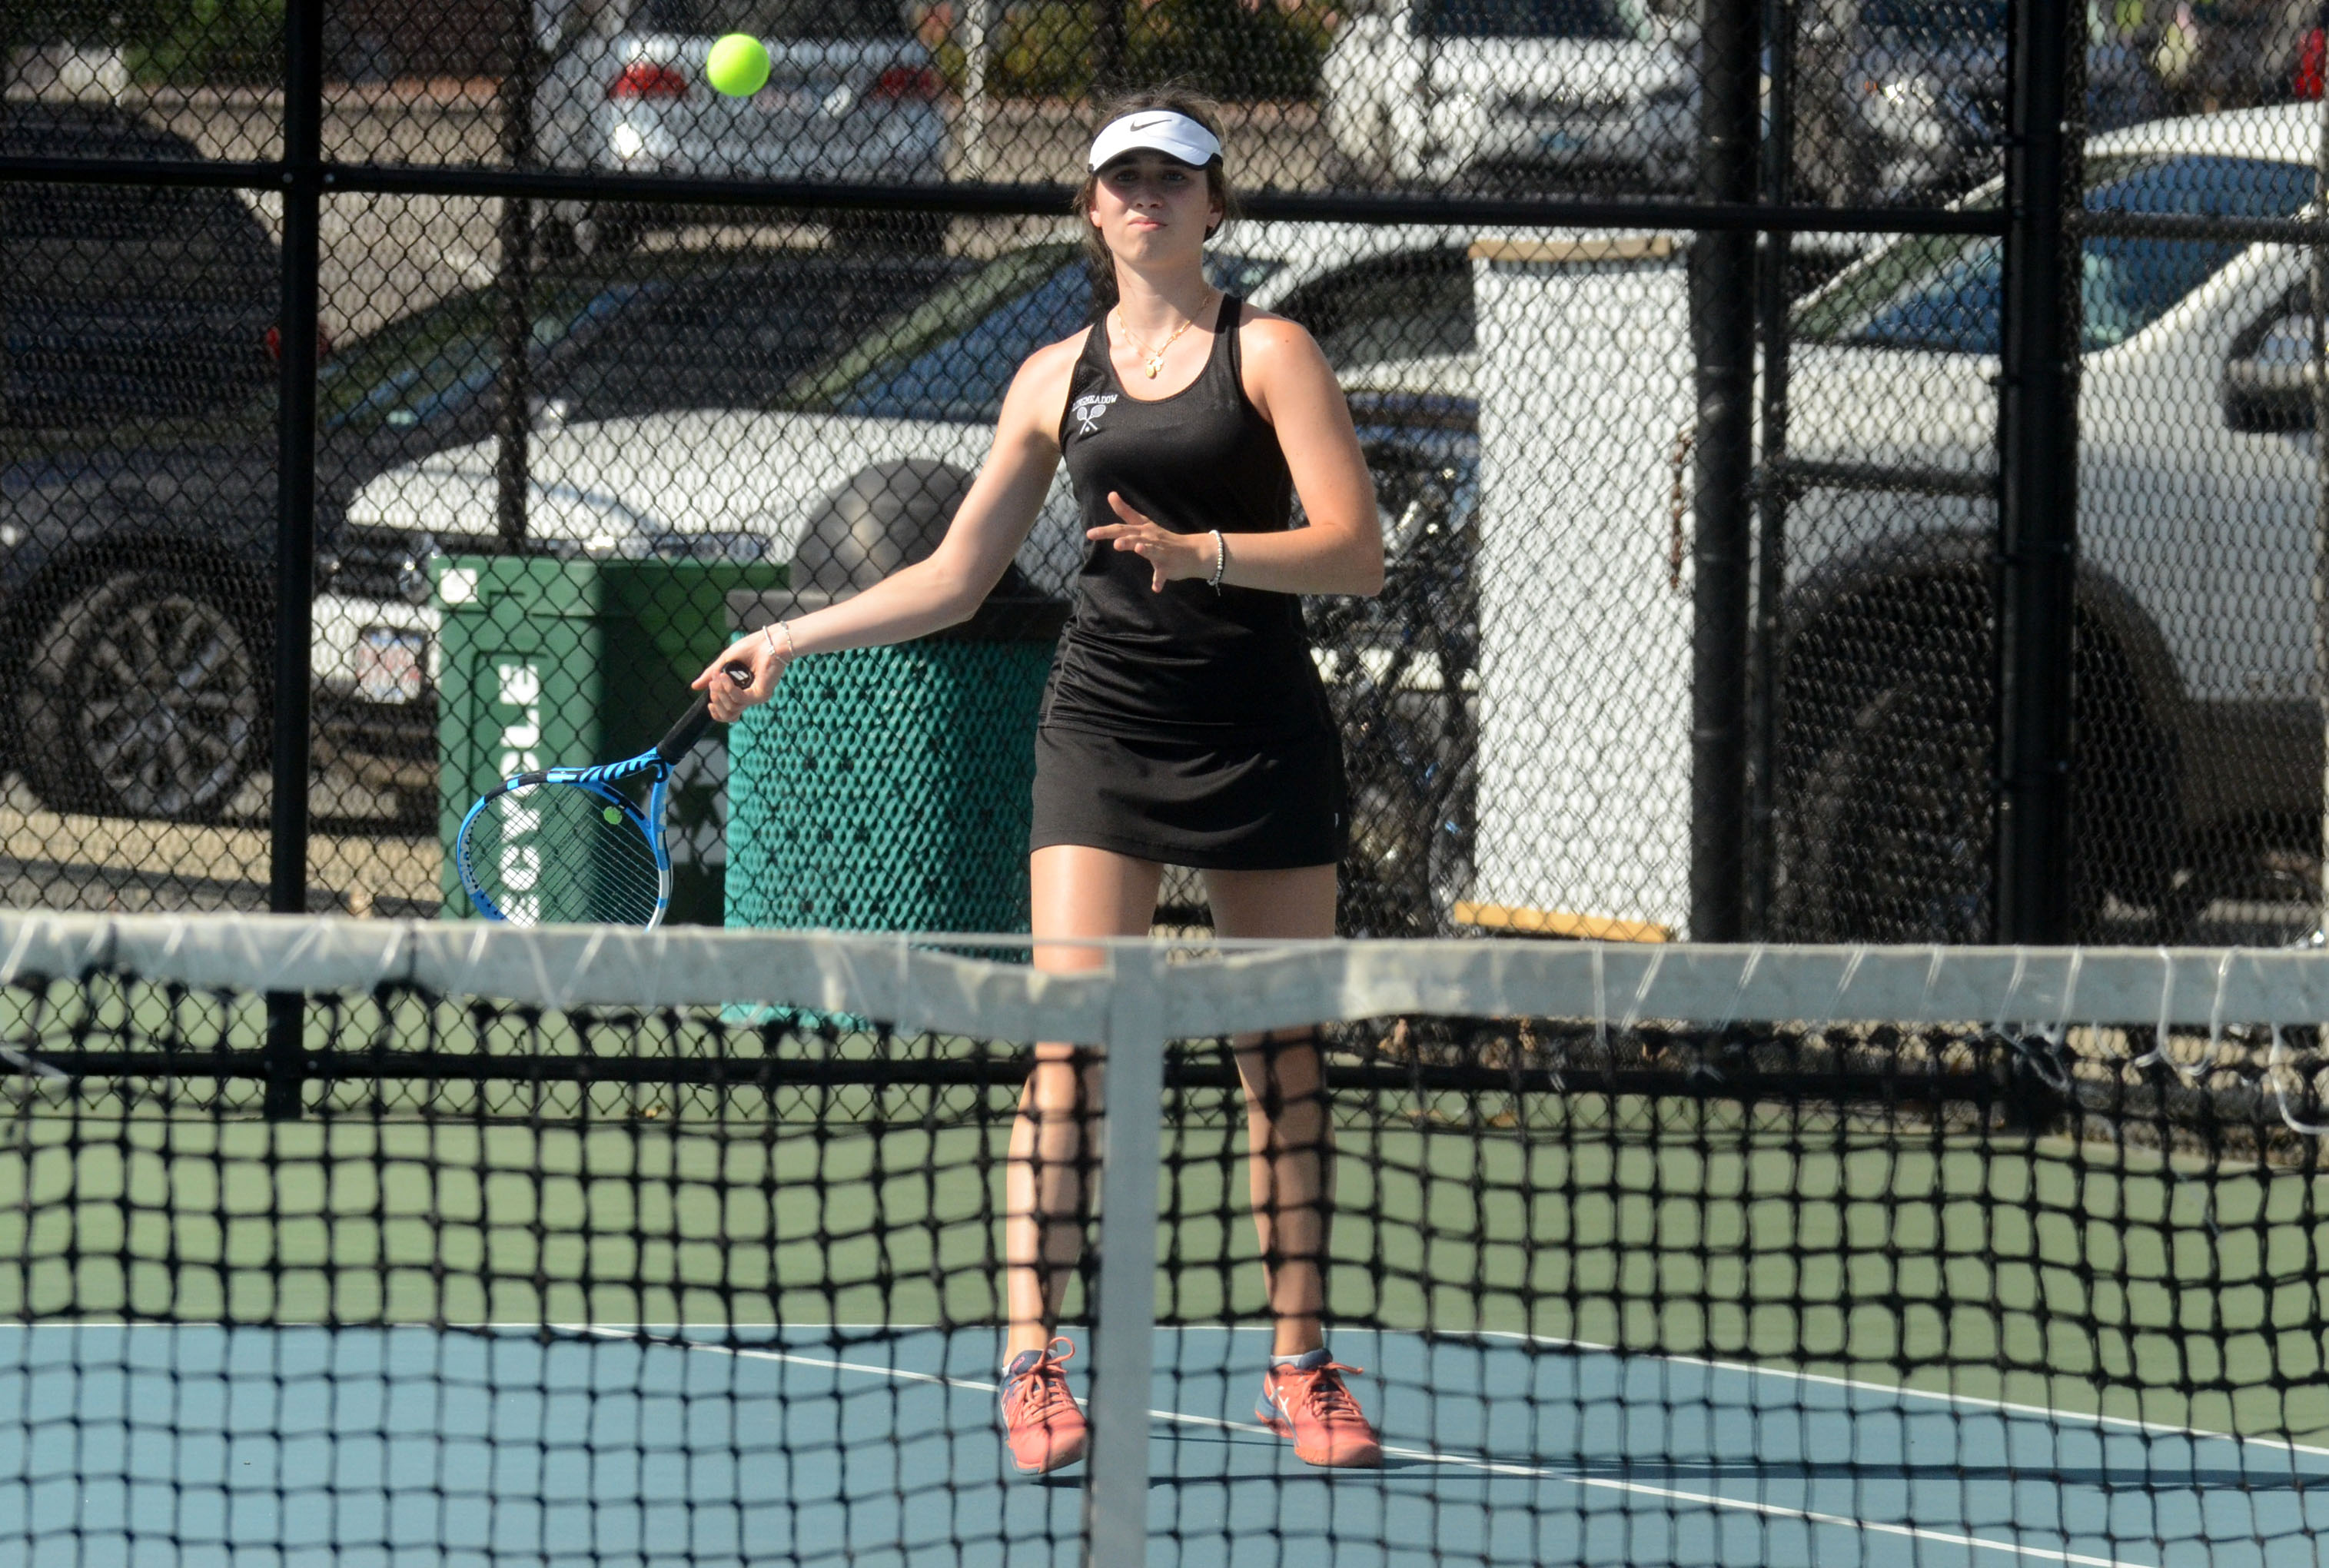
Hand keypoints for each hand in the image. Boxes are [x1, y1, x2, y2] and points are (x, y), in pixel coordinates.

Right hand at [693, 627, 790, 721]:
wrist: (768, 641)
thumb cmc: (751, 648)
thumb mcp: (724, 661)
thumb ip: (711, 674)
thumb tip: (694, 687)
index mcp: (741, 692)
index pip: (727, 713)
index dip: (715, 710)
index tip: (709, 697)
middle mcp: (749, 697)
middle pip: (727, 714)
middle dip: (715, 698)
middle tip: (713, 683)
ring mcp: (755, 697)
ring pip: (731, 708)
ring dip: (720, 692)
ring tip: (719, 676)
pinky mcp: (760, 695)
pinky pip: (739, 698)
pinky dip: (729, 687)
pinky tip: (725, 676)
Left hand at [1087, 492, 1211, 591]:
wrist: (1193, 551)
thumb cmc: (1164, 539)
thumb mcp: (1144, 523)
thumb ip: (1126, 512)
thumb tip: (1110, 494)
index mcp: (1143, 529)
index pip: (1123, 524)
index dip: (1106, 528)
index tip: (1091, 531)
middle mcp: (1150, 538)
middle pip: (1130, 535)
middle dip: (1114, 535)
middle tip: (1095, 535)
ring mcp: (1160, 552)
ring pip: (1148, 550)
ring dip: (1140, 548)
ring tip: (1127, 547)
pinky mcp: (1168, 566)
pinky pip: (1162, 574)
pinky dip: (1159, 580)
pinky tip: (1155, 588)